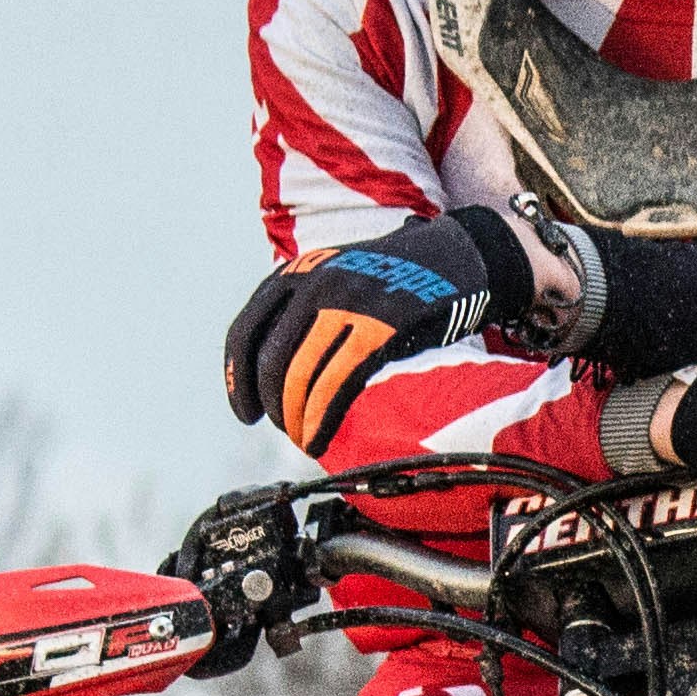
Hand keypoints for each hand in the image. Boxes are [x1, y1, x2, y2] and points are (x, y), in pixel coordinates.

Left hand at [222, 210, 535, 454]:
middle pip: (271, 362)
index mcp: (297, 272)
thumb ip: (305, 310)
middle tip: (289, 431)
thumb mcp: (340, 275)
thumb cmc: (399, 276)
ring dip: (298, 419)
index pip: (246, 333)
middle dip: (274, 407)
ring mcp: (345, 304)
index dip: (238, 382)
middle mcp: (314, 283)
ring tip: (309, 440)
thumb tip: (278, 372)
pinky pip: (336, 383)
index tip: (245, 413)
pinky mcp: (378, 326)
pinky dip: (323, 417)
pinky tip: (324, 434)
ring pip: (301, 376)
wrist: (458, 255)